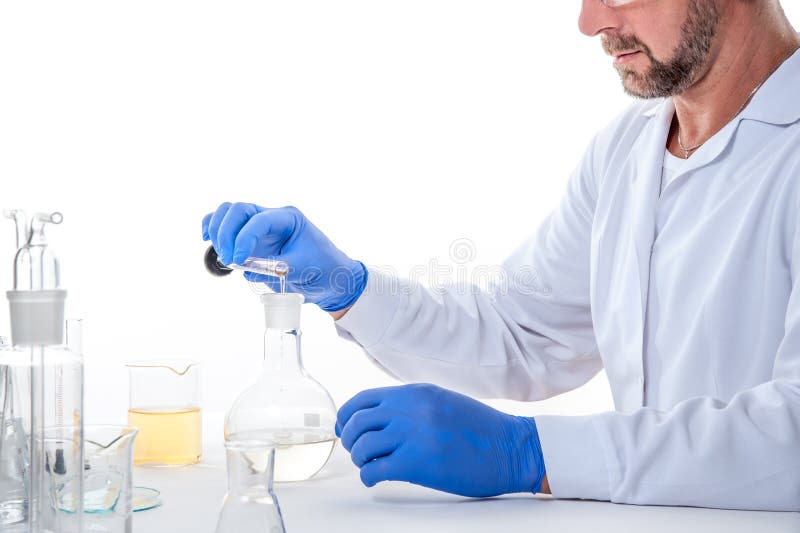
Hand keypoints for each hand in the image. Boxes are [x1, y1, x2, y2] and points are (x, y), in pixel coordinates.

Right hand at [202, 202, 366, 311]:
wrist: (331, 277)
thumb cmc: (324, 269)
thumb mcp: (306, 269)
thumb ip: (278, 267)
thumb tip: (248, 271)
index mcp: (289, 218)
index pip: (259, 219)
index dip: (244, 237)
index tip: (238, 259)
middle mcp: (272, 217)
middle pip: (238, 210)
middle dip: (227, 232)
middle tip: (229, 258)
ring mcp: (260, 226)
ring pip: (229, 212)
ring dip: (219, 230)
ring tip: (223, 254)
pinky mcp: (251, 238)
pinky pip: (226, 223)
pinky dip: (213, 228)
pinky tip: (207, 240)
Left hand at [336, 383, 545, 496]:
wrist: (511, 448)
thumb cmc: (481, 429)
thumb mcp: (442, 401)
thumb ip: (410, 404)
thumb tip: (379, 417)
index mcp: (414, 392)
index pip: (363, 399)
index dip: (347, 416)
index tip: (345, 428)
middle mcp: (409, 409)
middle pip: (357, 423)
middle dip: (350, 439)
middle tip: (357, 450)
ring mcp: (412, 435)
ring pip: (362, 447)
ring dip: (360, 459)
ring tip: (370, 465)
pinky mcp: (417, 464)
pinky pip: (374, 470)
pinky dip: (368, 476)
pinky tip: (375, 478)